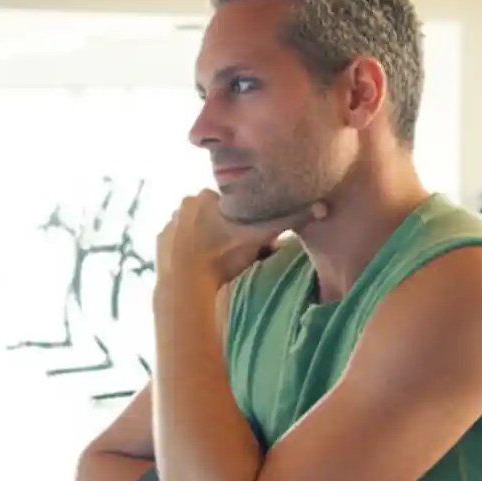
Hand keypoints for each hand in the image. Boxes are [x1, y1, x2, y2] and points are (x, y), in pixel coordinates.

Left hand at [156, 190, 327, 288]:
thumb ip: (288, 221)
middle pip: (215, 217)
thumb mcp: (259, 236)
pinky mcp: (159, 243)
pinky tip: (200, 266)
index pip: (232, 205)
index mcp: (205, 196)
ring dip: (208, 242)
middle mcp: (183, 204)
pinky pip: (181, 245)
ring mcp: (168, 224)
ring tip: (218, 262)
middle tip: (235, 254)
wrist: (185, 284)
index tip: (249, 240)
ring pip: (197, 230)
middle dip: (226, 232)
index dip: (244, 223)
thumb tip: (322, 207)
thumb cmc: (222, 257)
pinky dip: (190, 253)